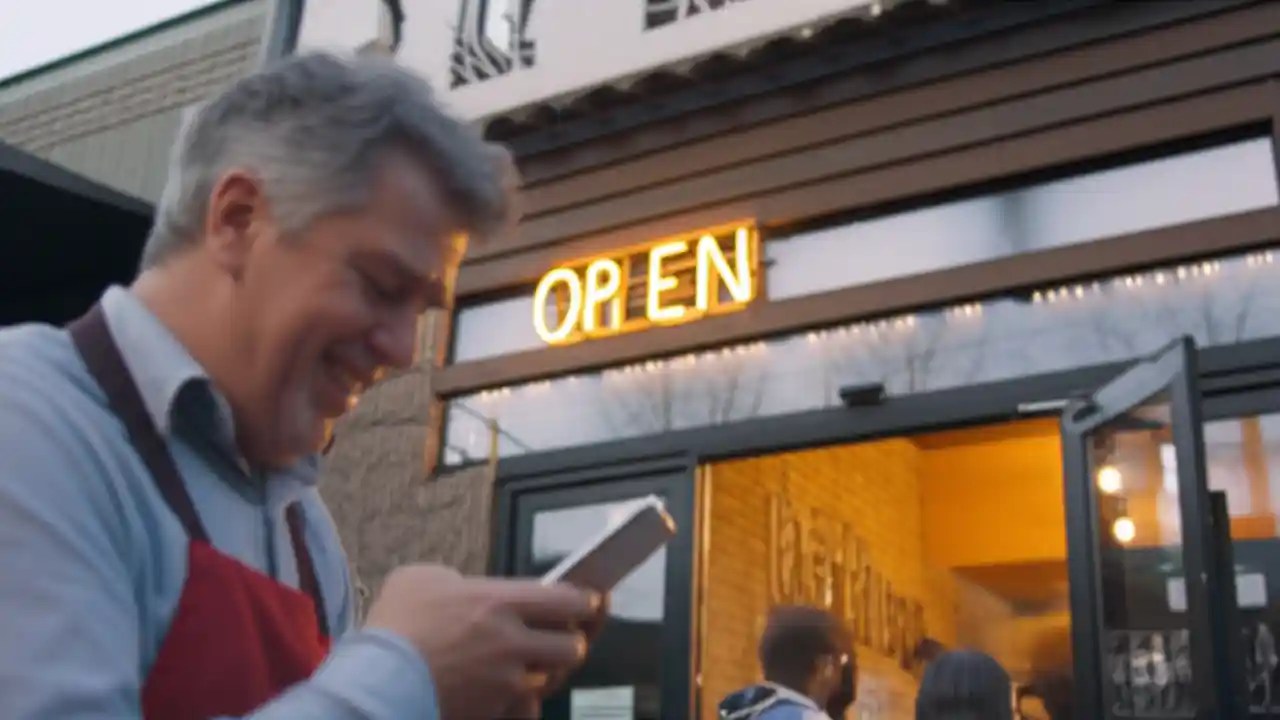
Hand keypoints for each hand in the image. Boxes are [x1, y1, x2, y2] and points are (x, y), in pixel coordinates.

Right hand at [364, 564, 599, 719]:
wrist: (374, 682)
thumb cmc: (393, 626)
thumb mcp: (421, 578)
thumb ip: (456, 580)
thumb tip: (463, 587)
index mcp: (500, 600)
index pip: (568, 599)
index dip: (586, 601)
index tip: (590, 602)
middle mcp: (512, 641)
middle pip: (572, 647)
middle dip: (570, 645)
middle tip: (560, 641)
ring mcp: (504, 682)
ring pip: (548, 682)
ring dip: (541, 675)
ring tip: (526, 668)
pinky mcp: (493, 712)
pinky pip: (522, 711)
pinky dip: (517, 706)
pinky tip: (504, 697)